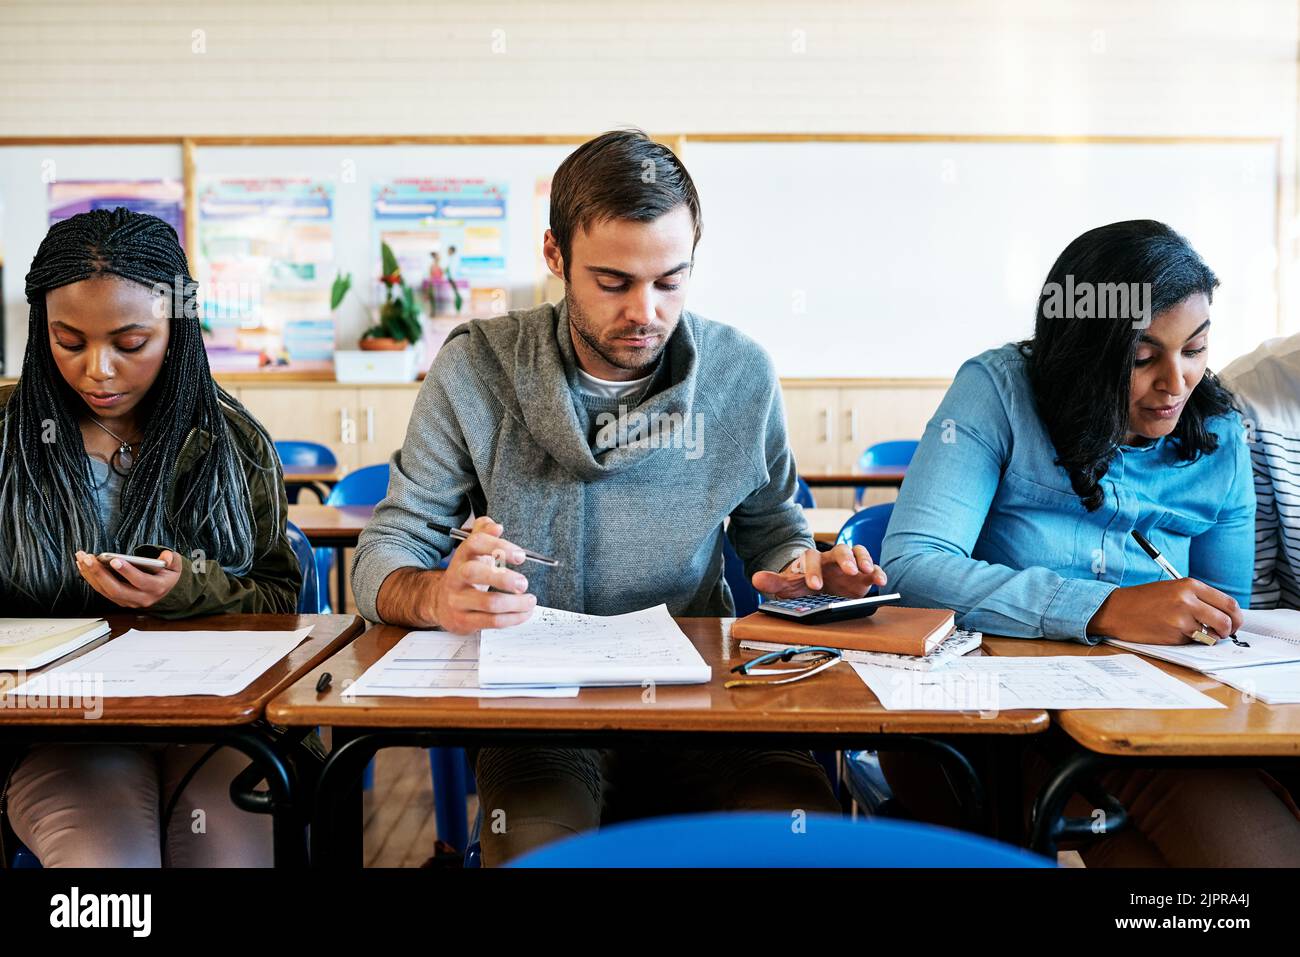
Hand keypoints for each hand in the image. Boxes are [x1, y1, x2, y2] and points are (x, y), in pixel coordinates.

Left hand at [74, 549, 182, 608]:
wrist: (166, 591)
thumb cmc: (168, 575)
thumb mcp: (176, 565)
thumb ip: (171, 559)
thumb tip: (165, 557)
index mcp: (156, 588)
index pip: (140, 581)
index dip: (127, 571)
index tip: (115, 560)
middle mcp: (141, 598)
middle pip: (117, 589)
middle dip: (100, 573)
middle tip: (88, 558)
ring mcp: (128, 601)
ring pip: (106, 591)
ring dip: (91, 575)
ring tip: (82, 558)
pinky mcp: (119, 600)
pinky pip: (102, 590)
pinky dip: (91, 578)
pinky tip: (83, 565)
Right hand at [432, 516, 536, 633]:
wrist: (439, 603)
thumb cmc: (465, 576)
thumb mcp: (472, 553)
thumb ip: (483, 534)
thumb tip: (495, 526)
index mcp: (462, 556)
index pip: (475, 543)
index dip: (499, 546)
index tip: (521, 556)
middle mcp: (456, 577)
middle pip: (475, 573)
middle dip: (504, 578)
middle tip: (523, 583)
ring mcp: (458, 600)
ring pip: (488, 602)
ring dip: (516, 603)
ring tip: (530, 600)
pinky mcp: (464, 621)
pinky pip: (492, 621)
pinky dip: (513, 618)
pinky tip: (524, 613)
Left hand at [750, 543, 887, 599]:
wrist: (816, 588)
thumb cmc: (802, 584)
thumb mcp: (787, 585)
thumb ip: (774, 582)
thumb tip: (756, 579)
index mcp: (812, 560)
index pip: (812, 559)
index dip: (813, 571)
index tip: (814, 586)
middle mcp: (832, 559)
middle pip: (840, 550)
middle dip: (845, 559)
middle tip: (849, 571)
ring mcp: (849, 564)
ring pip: (858, 553)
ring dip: (864, 560)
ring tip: (867, 571)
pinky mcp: (862, 574)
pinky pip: (872, 568)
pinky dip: (878, 572)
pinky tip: (882, 581)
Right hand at [1087, 578, 1242, 644]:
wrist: (1116, 609)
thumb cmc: (1143, 600)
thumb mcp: (1172, 589)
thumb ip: (1198, 598)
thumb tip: (1224, 615)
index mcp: (1190, 585)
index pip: (1228, 603)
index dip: (1236, 617)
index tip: (1234, 623)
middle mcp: (1188, 600)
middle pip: (1227, 620)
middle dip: (1228, 631)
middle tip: (1221, 633)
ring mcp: (1181, 618)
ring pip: (1213, 635)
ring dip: (1210, 638)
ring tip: (1195, 633)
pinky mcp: (1173, 634)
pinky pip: (1194, 642)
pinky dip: (1189, 641)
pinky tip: (1174, 633)